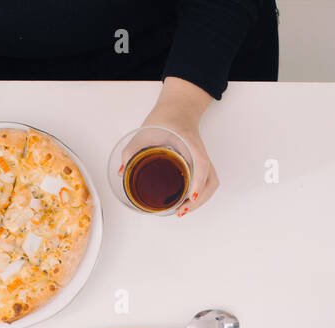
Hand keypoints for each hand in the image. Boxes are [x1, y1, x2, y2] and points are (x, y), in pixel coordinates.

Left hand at [141, 77, 217, 215]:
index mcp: (188, 140)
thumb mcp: (144, 132)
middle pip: (209, 179)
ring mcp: (203, 157)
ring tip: (184, 210)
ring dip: (202, 199)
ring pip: (211, 182)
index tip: (191, 195)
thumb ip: (132, 151)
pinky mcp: (202, 161)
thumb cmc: (164, 119)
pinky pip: (209, 180)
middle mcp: (199, 150)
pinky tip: (190, 201)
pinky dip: (202, 193)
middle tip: (181, 210)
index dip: (198, 180)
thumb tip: (123, 173)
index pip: (200, 161)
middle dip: (198, 198)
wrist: (178, 109)